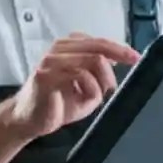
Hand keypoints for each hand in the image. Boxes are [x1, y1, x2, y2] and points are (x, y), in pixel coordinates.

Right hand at [2, 33, 140, 141]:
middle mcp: (59, 48)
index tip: (135, 58)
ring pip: (93, 60)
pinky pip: (79, 75)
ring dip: (103, 80)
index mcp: (69, 46)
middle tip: (122, 80)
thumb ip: (100, 72)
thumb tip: (118, 61)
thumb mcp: (86, 86)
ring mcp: (51, 60)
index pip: (100, 42)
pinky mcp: (46, 75)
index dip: (120, 49)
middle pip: (99, 47)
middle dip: (117, 61)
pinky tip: (86, 99)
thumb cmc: (57, 103)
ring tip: (99, 96)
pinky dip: (90, 89)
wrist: (27, 120)